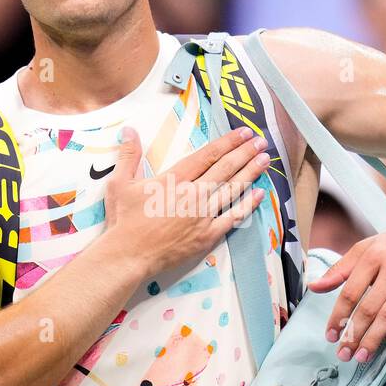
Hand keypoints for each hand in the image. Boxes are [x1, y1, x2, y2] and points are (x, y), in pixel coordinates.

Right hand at [101, 125, 269, 279]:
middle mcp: (193, 194)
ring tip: (265, 160)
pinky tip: (259, 194)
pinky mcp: (207, 236)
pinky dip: (247, 205)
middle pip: (226, 168)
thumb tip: (130, 130)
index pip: (208, 155)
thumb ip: (128, 155)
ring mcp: (203, 215)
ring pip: (233, 189)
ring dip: (250, 173)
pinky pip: (233, 217)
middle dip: (245, 152)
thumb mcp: (120, 183)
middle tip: (260, 141)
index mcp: (175, 178)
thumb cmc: (123, 220)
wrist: (128, 255)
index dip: (227, 142)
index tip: (241, 132)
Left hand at [308, 213, 385, 362]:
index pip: (350, 293)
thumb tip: (314, 286)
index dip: (338, 317)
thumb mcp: (365, 249)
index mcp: (372, 258)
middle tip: (344, 354)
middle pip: (369, 308)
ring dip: (374, 338)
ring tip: (362, 355)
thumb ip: (339, 270)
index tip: (331, 335)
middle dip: (354, 334)